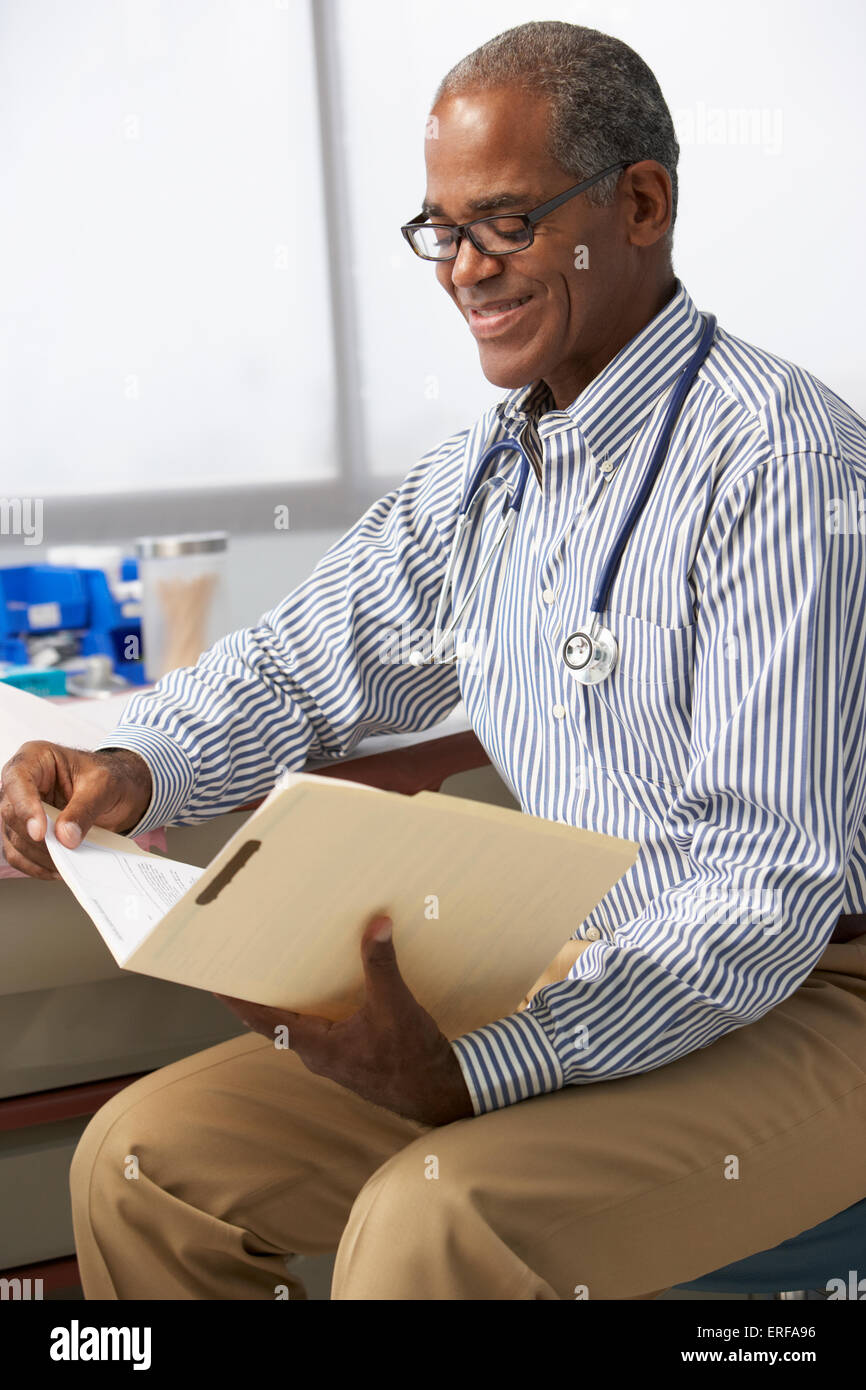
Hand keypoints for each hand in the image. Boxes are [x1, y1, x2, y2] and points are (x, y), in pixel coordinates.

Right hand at [0, 741, 152, 878]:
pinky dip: (35, 866)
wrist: (122, 792)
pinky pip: (19, 854)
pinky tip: (57, 869)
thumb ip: (85, 809)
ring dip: (38, 856)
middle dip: (36, 838)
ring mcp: (22, 808)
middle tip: (63, 852)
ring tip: (66, 864)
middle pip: (11, 813)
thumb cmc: (111, 778)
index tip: (40, 832)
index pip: (18, 780)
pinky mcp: (25, 831)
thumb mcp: (104, 786)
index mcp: (36, 757)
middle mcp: (23, 782)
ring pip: (13, 837)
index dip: (25, 807)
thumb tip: (65, 836)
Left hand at [214, 914, 473, 1125]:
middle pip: (277, 1020)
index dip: (237, 1001)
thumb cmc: (412, 1059)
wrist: (439, 1095)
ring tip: (282, 966)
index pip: (263, 1020)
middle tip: (246, 962)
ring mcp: (334, 1058)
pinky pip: (322, 1026)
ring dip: (291, 998)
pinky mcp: (351, 1055)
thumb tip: (376, 924)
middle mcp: (319, 1054)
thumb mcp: (396, 1007)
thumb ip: (381, 966)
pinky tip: (329, 987)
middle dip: (261, 992)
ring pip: (301, 1023)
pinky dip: (317, 1005)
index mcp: (318, 1046)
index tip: (214, 982)